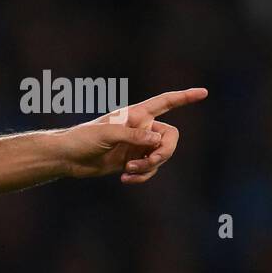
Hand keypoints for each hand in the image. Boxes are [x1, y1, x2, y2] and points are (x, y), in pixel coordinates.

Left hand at [60, 88, 205, 183]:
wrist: (67, 157)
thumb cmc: (82, 138)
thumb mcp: (108, 134)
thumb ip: (134, 136)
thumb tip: (157, 141)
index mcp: (136, 114)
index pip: (165, 103)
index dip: (184, 97)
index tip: (204, 93)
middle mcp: (140, 128)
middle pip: (170, 137)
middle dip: (164, 152)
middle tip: (151, 161)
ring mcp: (137, 146)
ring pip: (160, 156)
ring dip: (149, 167)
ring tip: (128, 171)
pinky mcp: (131, 161)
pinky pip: (149, 169)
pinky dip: (142, 175)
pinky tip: (125, 179)